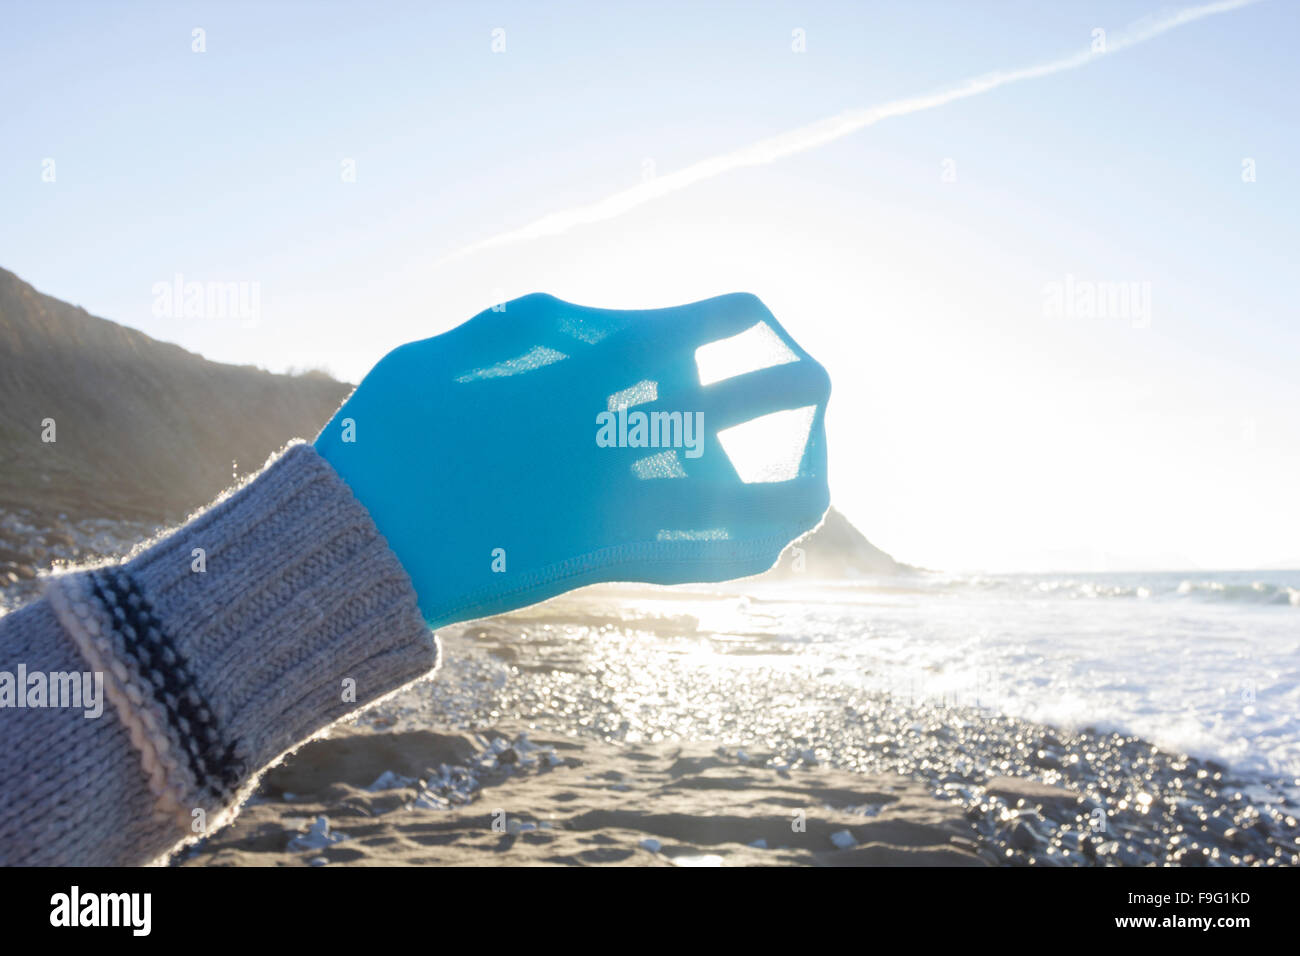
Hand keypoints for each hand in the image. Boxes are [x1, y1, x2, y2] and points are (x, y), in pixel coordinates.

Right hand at [315, 292, 829, 625]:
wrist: (368, 535)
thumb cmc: (396, 432)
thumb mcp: (451, 347)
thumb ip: (523, 326)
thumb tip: (570, 313)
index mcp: (598, 364)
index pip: (716, 322)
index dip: (747, 315)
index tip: (751, 317)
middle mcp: (639, 429)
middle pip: (771, 395)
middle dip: (804, 383)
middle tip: (810, 384)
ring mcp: (636, 502)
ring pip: (771, 498)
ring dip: (808, 476)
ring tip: (815, 472)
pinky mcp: (618, 563)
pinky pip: (714, 563)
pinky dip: (753, 546)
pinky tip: (767, 538)